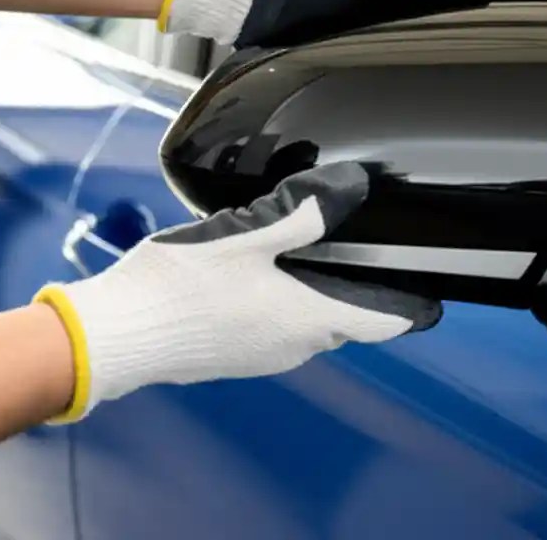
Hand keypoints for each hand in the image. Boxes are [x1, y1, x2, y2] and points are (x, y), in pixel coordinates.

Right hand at [35, 163, 440, 422]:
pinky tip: (257, 278)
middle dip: (358, 293)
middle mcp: (291, 347)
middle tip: (363, 259)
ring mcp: (260, 355)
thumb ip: (300, 213)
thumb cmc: (175, 288)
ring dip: (316, 297)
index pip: (379, 321)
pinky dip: (282, 305)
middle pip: (343, 319)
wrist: (114, 335)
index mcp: (306, 320)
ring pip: (308, 324)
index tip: (432, 304)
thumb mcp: (243, 235)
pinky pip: (275, 329)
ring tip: (310, 259)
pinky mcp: (233, 355)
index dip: (409, 310)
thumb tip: (349, 190)